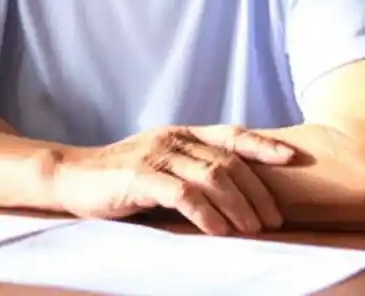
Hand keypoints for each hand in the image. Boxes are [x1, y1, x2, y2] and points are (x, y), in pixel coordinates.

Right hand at [54, 125, 294, 235]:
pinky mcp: (139, 177)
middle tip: (272, 221)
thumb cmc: (120, 178)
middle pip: (228, 162)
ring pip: (211, 176)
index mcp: (180, 134)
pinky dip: (206, 213)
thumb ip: (191, 168)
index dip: (263, 145)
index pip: (231, 134)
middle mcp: (172, 139)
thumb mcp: (160, 164)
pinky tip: (218, 230)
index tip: (293, 160)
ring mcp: (155, 155)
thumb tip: (237, 194)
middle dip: (257, 193)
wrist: (72, 176)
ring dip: (238, 206)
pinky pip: (183, 194)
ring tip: (253, 230)